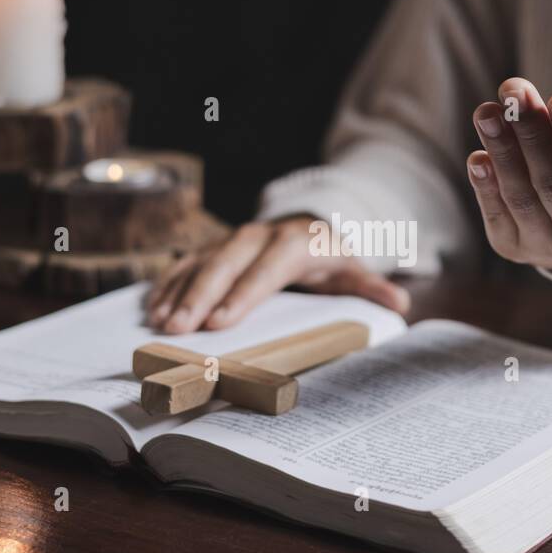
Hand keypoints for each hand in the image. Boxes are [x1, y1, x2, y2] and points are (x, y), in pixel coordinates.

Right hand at [146, 215, 410, 333]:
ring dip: (178, 292)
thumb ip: (371, 288)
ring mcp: (230, 240)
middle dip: (199, 297)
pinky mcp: (213, 247)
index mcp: (293, 244)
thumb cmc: (329, 259)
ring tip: (160, 323)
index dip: (242, 296)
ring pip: (199, 262)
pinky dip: (168, 283)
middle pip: (225, 265)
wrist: (309, 224)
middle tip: (179, 328)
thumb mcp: (353, 270)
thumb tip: (399, 303)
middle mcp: (257, 236)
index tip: (220, 323)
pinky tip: (152, 307)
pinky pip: (185, 262)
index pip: (266, 270)